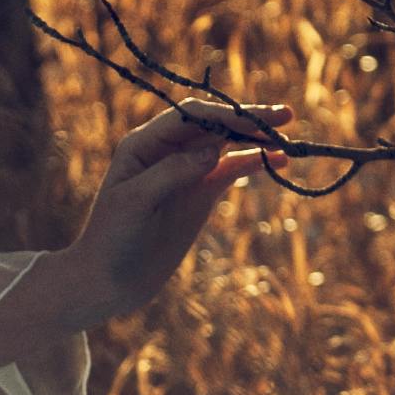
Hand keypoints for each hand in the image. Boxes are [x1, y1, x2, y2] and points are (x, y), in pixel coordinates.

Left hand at [61, 99, 279, 325]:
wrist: (108, 280)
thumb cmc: (111, 238)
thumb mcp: (135, 202)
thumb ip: (171, 173)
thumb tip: (212, 150)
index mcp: (144, 144)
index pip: (190, 116)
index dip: (225, 113)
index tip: (256, 118)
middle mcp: (166, 151)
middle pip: (213, 125)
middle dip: (248, 119)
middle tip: (286, 116)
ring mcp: (186, 173)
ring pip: (226, 145)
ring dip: (255, 138)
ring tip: (287, 139)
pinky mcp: (199, 195)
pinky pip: (230, 170)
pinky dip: (253, 163)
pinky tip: (277, 161)